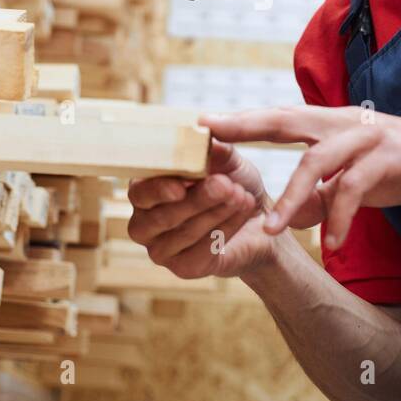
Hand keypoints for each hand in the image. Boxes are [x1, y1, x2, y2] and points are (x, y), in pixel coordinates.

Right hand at [125, 139, 273, 278]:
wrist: (260, 221)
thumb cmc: (234, 186)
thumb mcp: (228, 162)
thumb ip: (215, 149)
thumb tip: (205, 131)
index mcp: (147, 191)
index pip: (140, 190)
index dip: (158, 188)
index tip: (182, 184)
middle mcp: (146, 221)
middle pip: (161, 215)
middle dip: (197, 200)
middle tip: (226, 186)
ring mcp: (161, 249)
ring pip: (183, 232)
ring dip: (215, 213)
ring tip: (241, 196)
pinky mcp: (184, 269)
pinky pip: (200, 252)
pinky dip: (225, 230)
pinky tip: (242, 214)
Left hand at [199, 106, 400, 248]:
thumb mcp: (358, 184)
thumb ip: (321, 197)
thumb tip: (284, 216)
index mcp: (333, 124)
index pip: (278, 119)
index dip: (240, 121)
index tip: (201, 127)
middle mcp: (346, 122)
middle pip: (285, 120)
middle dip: (244, 126)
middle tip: (207, 136)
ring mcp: (369, 136)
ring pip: (316, 161)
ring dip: (291, 198)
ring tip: (271, 230)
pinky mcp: (392, 156)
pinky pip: (355, 188)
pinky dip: (340, 217)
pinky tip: (335, 244)